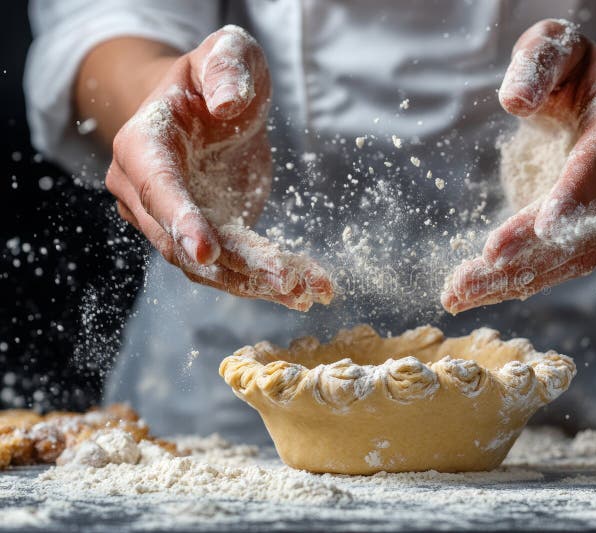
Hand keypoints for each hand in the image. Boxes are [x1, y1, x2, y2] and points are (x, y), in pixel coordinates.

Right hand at [105, 26, 332, 310]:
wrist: (209, 106)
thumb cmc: (214, 76)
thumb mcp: (224, 54)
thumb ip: (226, 69)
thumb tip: (227, 101)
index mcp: (142, 144)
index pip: (158, 186)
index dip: (181, 220)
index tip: (207, 252)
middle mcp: (144, 190)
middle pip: (183, 240)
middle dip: (236, 265)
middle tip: (285, 282)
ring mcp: (170, 219)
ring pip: (208, 265)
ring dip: (256, 283)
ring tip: (305, 292)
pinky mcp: (203, 235)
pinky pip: (230, 266)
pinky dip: (264, 279)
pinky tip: (304, 287)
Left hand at [442, 19, 595, 313]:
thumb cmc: (570, 71)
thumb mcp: (553, 46)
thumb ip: (535, 63)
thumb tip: (514, 99)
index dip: (574, 195)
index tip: (543, 228)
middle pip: (584, 224)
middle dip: (527, 253)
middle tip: (469, 276)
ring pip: (574, 256)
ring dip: (518, 280)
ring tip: (460, 293)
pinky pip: (565, 263)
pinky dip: (523, 281)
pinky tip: (480, 291)